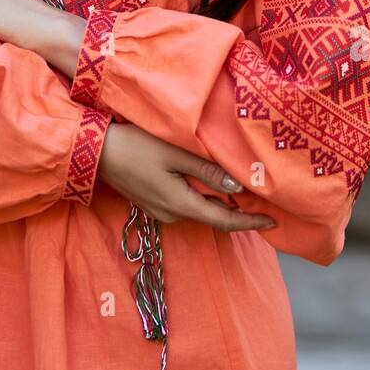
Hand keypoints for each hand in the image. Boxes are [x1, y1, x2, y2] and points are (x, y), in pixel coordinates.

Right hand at [97, 122, 277, 234]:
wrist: (97, 152)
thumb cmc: (136, 147)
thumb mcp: (174, 154)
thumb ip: (206, 170)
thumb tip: (237, 185)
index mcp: (181, 205)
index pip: (224, 220)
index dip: (250, 223)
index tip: (273, 223)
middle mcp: (173, 215)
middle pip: (213, 217)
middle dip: (239, 213)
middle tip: (265, 204)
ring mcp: (161, 211)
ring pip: (199, 210)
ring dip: (221, 204)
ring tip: (245, 193)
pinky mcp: (154, 202)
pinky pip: (186, 204)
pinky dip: (204, 198)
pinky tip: (213, 186)